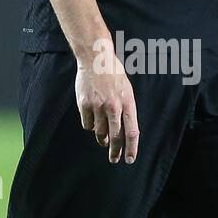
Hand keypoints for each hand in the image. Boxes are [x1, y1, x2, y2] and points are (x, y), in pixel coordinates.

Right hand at [75, 44, 138, 163]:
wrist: (95, 59)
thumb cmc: (113, 74)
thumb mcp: (127, 90)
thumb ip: (126, 110)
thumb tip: (123, 132)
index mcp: (127, 102)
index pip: (132, 132)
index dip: (131, 148)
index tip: (130, 159)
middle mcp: (113, 106)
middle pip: (115, 137)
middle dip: (115, 151)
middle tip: (114, 159)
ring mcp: (98, 106)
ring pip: (100, 132)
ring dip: (102, 138)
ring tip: (103, 140)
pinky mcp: (84, 104)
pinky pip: (87, 125)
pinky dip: (90, 126)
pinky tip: (92, 120)